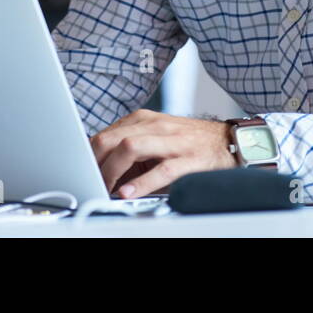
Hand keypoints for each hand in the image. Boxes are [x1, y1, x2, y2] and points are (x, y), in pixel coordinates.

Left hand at [90, 110, 238, 197]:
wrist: (230, 141)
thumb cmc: (189, 142)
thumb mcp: (156, 138)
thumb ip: (130, 149)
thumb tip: (100, 169)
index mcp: (143, 119)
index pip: (105, 134)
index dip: (88, 155)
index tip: (82, 172)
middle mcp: (155, 125)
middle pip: (112, 138)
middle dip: (95, 162)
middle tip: (91, 182)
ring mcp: (172, 141)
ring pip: (130, 147)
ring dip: (112, 170)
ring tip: (106, 188)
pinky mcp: (188, 159)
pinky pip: (161, 170)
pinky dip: (141, 183)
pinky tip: (128, 193)